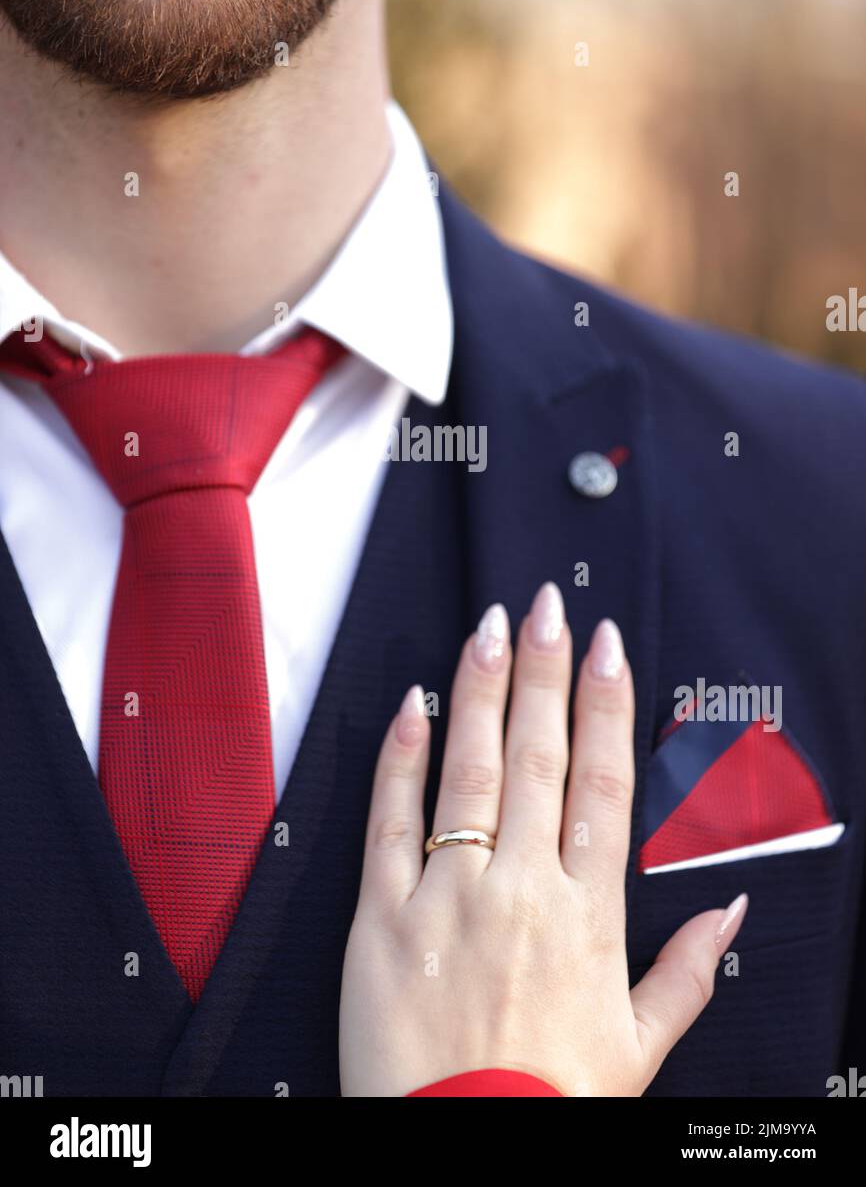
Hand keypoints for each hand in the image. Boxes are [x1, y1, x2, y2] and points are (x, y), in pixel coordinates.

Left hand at [339, 583, 747, 1095]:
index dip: (606, 707)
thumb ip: (685, 972)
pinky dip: (401, 759)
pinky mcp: (380, 918)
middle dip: (545, 673)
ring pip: (468, 772)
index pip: (602, 783)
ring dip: (481, 691)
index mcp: (586, 913)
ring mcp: (447, 896)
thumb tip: (731, 910)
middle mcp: (520, 888)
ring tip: (489, 625)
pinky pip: (390, 822)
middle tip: (548, 606)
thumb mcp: (640, 1049)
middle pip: (537, 758)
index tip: (607, 646)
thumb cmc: (552, 1104)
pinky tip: (414, 704)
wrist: (463, 1157)